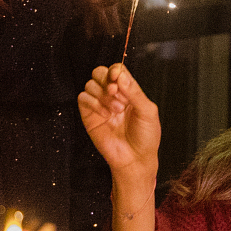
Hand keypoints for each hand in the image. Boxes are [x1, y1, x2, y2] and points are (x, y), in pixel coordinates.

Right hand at [78, 63, 159, 180]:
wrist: (136, 159)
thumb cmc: (145, 137)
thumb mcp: (147, 111)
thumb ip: (135, 92)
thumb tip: (120, 74)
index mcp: (128, 91)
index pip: (117, 71)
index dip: (115, 70)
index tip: (117, 77)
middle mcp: (112, 96)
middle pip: (99, 72)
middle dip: (105, 78)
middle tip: (114, 91)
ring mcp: (99, 105)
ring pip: (90, 84)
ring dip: (102, 94)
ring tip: (116, 110)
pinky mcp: (89, 116)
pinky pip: (83, 98)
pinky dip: (93, 103)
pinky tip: (106, 114)